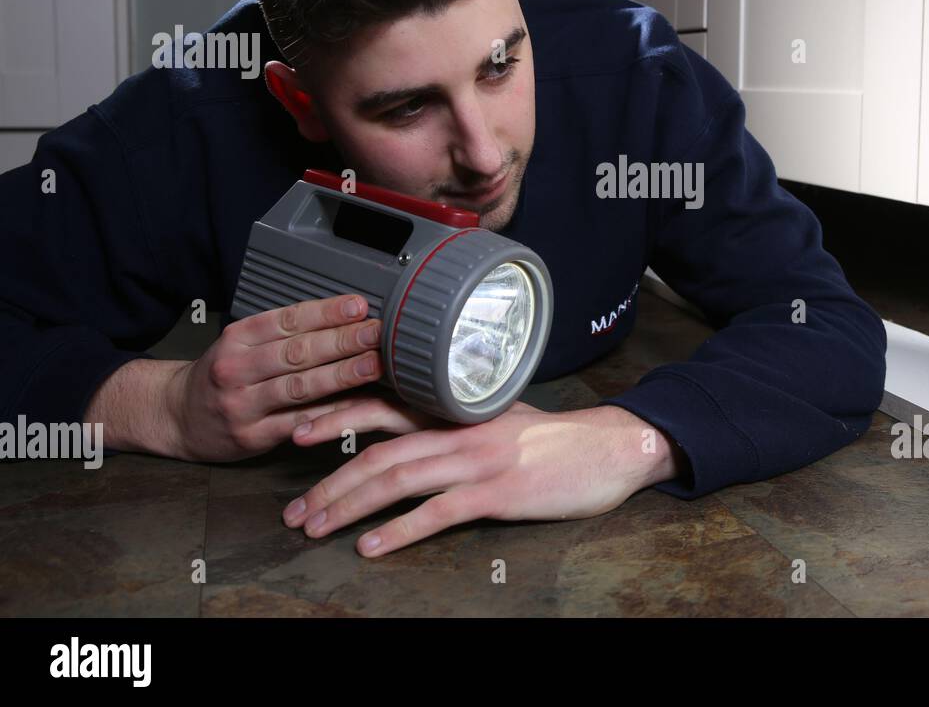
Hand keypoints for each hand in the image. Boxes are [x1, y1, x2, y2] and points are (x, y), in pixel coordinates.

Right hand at [162, 293, 384, 461]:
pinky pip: (298, 422)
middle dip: (342, 341)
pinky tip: (357, 406)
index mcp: (238, 337)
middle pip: (297, 352)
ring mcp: (242, 404)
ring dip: (342, 375)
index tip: (360, 306)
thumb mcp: (242, 343)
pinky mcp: (251, 436)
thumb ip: (286, 332)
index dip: (326, 312)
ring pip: (299, 387)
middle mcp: (237, 367)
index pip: (288, 320)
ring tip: (374, 365)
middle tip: (378, 333)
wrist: (176, 416)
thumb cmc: (223, 374)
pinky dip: (330, 414)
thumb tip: (347, 318)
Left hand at [281, 398, 677, 555]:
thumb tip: (415, 433)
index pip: (384, 405)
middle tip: (294, 510)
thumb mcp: (501, 417)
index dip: (337, 416)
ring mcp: (478, 459)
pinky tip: (371, 546)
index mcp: (457, 409)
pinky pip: (438, 511)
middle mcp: (459, 429)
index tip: (298, 431)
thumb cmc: (555, 439)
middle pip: (378, 450)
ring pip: (397, 479)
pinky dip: (399, 530)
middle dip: (328, 480)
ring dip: (348, 506)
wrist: (610, 447)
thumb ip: (458, 422)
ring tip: (315, 528)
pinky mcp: (499, 491)